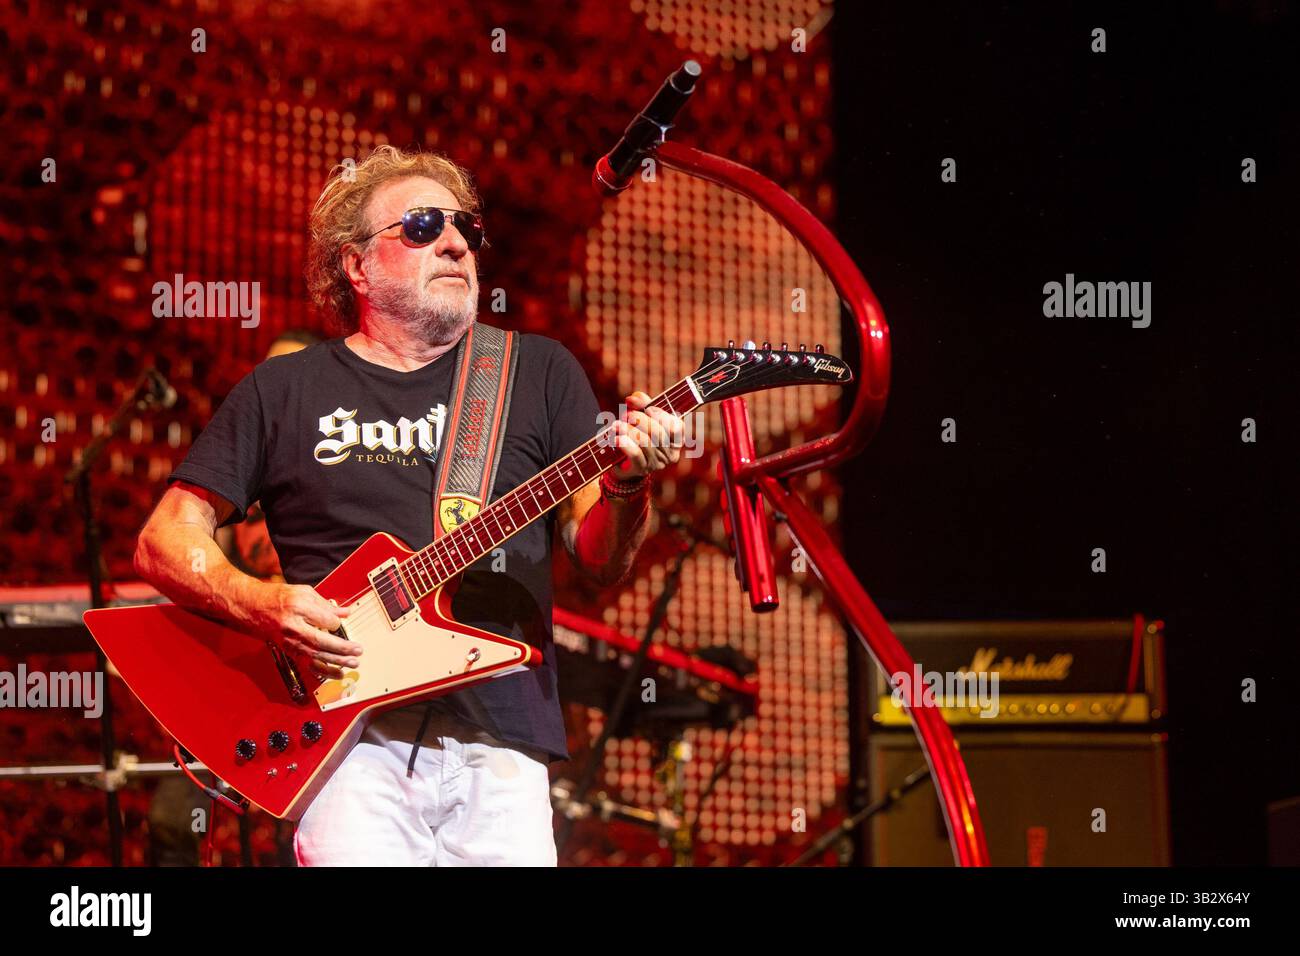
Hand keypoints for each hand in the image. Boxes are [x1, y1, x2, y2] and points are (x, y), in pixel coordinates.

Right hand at [244, 582, 359, 677]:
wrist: (253, 607)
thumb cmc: (278, 597)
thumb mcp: (304, 592)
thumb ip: (326, 604)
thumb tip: (346, 612)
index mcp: (298, 607)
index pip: (325, 619)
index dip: (336, 622)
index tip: (338, 621)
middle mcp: (293, 626)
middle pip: (320, 641)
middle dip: (342, 648)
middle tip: (358, 650)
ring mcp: (290, 641)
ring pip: (316, 655)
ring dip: (336, 661)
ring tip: (353, 663)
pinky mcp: (289, 651)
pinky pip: (308, 664)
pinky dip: (324, 671)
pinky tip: (338, 674)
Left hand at [609, 391, 685, 479]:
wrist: (625, 463)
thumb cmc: (638, 436)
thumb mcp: (643, 418)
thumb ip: (642, 405)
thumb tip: (634, 397)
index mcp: (677, 439)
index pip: (676, 426)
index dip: (662, 415)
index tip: (648, 408)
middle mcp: (671, 453)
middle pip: (659, 433)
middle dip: (641, 420)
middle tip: (626, 415)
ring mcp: (658, 463)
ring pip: (646, 443)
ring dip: (629, 430)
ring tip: (616, 425)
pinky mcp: (642, 469)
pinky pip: (636, 454)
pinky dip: (625, 444)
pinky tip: (615, 438)